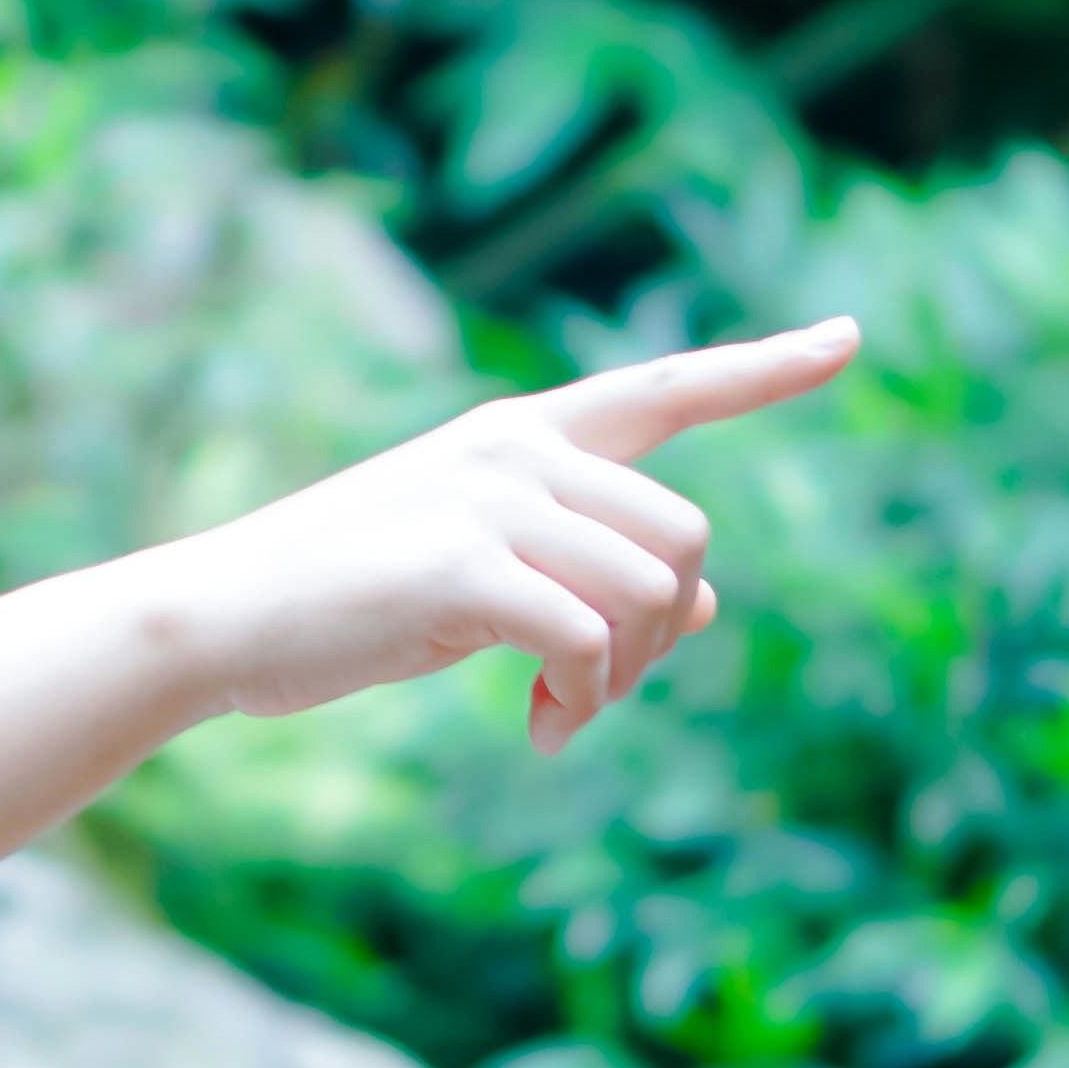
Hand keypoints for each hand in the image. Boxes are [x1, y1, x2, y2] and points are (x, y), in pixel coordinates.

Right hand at [142, 319, 858, 748]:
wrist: (221, 618)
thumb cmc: (347, 598)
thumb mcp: (480, 570)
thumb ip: (584, 565)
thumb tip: (710, 607)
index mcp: (522, 432)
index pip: (666, 387)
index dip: (765, 367)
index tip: (847, 339)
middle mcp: (515, 447)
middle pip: (685, 534)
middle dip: (668, 631)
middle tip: (597, 692)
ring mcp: (489, 501)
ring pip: (657, 588)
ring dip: (628, 678)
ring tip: (563, 711)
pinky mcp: (463, 569)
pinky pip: (594, 637)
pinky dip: (588, 699)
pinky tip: (544, 728)